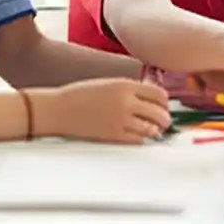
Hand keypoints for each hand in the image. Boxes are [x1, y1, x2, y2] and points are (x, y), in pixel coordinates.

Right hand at [38, 78, 170, 143]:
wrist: (58, 109)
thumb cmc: (80, 95)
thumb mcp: (109, 83)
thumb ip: (130, 90)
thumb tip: (150, 99)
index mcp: (125, 85)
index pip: (159, 94)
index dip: (164, 102)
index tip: (163, 105)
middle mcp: (126, 102)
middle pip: (159, 113)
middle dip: (164, 118)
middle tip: (164, 121)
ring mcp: (120, 120)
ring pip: (151, 128)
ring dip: (155, 130)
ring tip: (154, 131)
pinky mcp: (113, 135)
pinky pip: (138, 140)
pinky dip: (142, 139)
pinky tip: (139, 137)